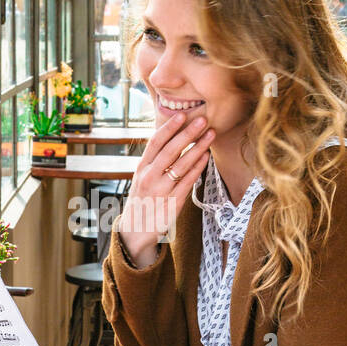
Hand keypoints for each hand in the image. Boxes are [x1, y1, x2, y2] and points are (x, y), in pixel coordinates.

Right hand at [117, 111, 213, 265]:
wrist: (136, 230)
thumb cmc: (143, 198)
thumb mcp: (143, 177)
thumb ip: (155, 159)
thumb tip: (171, 136)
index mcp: (141, 168)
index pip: (155, 143)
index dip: (169, 128)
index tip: (182, 115)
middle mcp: (149, 177)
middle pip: (170, 151)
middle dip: (187, 134)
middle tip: (202, 119)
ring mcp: (161, 190)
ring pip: (181, 165)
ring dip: (198, 147)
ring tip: (210, 134)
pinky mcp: (173, 202)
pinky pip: (188, 181)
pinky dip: (198, 167)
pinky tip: (206, 156)